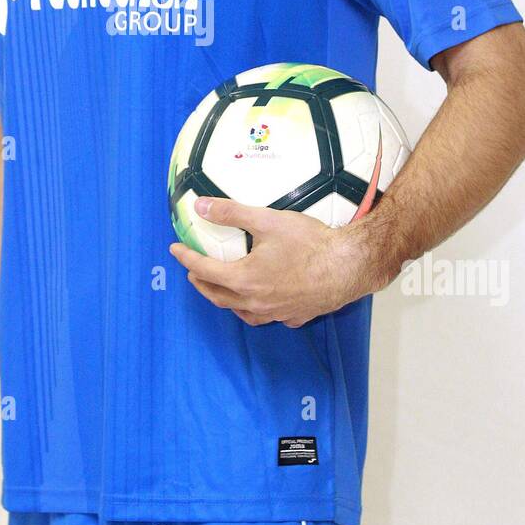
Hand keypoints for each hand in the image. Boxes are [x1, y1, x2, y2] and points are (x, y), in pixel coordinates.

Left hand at [169, 196, 373, 327]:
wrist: (349, 266)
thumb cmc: (310, 244)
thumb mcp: (267, 221)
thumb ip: (231, 213)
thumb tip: (201, 206)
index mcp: (244, 280)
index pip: (204, 271)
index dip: (187, 259)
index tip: (176, 250)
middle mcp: (256, 302)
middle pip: (217, 296)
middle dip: (201, 282)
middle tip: (193, 270)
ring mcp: (275, 313)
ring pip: (241, 312)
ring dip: (225, 300)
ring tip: (221, 288)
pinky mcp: (294, 316)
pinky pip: (267, 317)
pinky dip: (254, 309)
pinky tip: (260, 301)